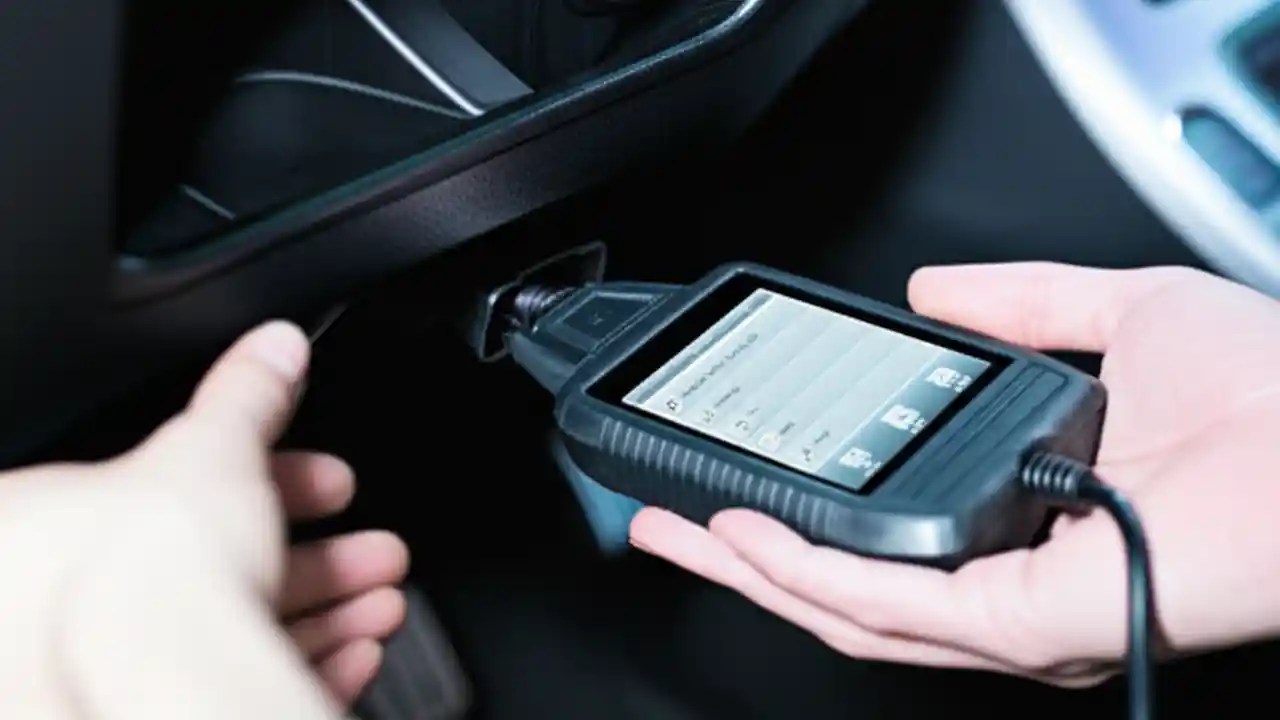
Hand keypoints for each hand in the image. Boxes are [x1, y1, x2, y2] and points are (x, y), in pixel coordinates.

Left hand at [0, 321, 408, 718]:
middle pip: (218, 563)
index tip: (324, 484)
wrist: (162, 684)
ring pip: (234, 629)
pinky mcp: (155, 707)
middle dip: (319, 555)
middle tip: (370, 549)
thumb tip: (277, 345)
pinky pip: (236, 681)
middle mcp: (61, 606)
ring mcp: (109, 664)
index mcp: (42, 523)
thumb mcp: (215, 448)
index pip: (172, 487)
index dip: (270, 477)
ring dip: (327, 610)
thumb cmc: (146, 574)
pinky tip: (354, 652)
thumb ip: (249, 395)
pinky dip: (302, 663)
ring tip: (381, 602)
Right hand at [631, 262, 1279, 686]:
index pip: (887, 528)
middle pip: (845, 583)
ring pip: (849, 608)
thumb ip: (1018, 301)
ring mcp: (1013, 613)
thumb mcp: (1114, 315)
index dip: (800, 506)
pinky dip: (808, 573)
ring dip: (753, 569)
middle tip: (670, 518)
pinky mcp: (1022, 626)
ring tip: (684, 530)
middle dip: (743, 551)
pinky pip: (890, 607)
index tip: (740, 471)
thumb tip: (937, 288)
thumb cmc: (1271, 400)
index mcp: (1026, 519)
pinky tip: (749, 538)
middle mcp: (1011, 580)